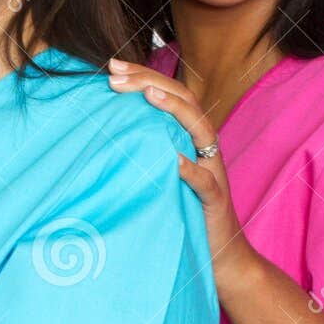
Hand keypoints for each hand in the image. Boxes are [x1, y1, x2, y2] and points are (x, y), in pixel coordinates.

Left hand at [107, 58, 262, 296]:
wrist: (220, 257)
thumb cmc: (184, 216)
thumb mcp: (160, 178)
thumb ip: (144, 153)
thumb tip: (103, 134)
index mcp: (190, 139)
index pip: (171, 95)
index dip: (144, 77)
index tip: (112, 66)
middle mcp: (205, 149)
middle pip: (185, 102)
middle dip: (151, 82)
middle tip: (115, 74)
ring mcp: (213, 172)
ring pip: (201, 131)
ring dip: (174, 111)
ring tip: (148, 96)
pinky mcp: (216, 201)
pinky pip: (204, 181)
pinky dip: (190, 169)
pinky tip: (173, 159)